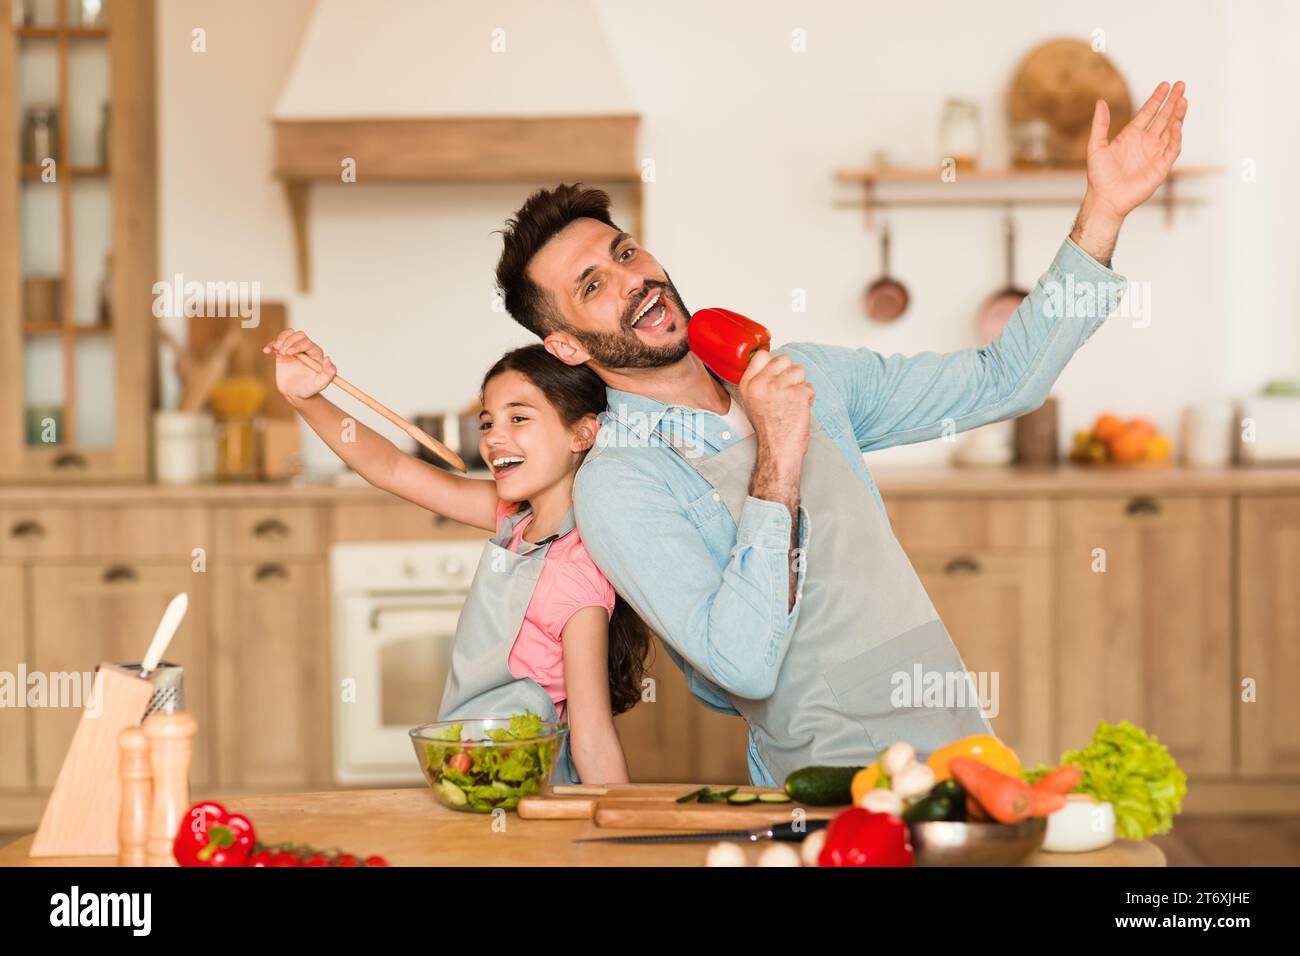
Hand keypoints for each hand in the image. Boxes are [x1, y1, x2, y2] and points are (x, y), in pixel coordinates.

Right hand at [263, 329, 336, 400]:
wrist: (296, 394)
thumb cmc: (309, 389)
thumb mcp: (320, 384)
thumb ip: (329, 373)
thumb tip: (328, 359)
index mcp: (316, 354)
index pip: (307, 343)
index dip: (298, 345)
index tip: (289, 353)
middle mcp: (305, 349)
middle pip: (298, 335)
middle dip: (289, 340)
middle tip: (282, 351)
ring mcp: (293, 349)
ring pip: (287, 335)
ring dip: (280, 339)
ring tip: (276, 349)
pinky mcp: (282, 352)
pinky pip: (276, 344)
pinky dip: (271, 345)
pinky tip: (267, 351)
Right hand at [740, 351, 813, 472]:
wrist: (778, 450)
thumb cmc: (768, 428)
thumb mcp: (752, 401)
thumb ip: (760, 380)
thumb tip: (774, 363)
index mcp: (748, 384)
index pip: (762, 355)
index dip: (773, 363)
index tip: (776, 374)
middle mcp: (762, 383)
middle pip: (784, 359)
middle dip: (789, 373)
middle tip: (786, 391)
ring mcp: (780, 388)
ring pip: (799, 370)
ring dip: (800, 385)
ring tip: (792, 402)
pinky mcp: (798, 394)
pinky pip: (810, 386)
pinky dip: (808, 398)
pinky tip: (799, 409)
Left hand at [1085, 80, 1187, 220]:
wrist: (1105, 198)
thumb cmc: (1099, 175)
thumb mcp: (1096, 146)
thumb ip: (1100, 124)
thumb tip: (1100, 101)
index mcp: (1131, 135)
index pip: (1148, 113)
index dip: (1157, 99)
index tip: (1165, 84)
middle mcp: (1145, 142)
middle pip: (1163, 117)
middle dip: (1172, 102)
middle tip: (1181, 85)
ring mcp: (1155, 153)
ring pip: (1171, 129)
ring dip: (1178, 115)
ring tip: (1183, 99)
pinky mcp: (1161, 166)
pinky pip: (1172, 148)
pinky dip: (1176, 135)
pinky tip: (1177, 123)